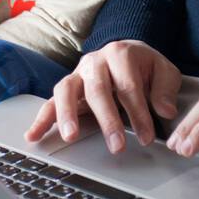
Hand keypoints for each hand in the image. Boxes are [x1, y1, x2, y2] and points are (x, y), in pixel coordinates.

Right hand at [24, 41, 181, 153]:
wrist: (126, 53)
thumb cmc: (145, 67)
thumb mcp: (164, 71)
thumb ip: (166, 89)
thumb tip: (165, 111)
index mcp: (120, 53)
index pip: (128, 86)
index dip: (138, 113)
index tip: (147, 137)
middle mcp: (94, 61)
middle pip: (97, 89)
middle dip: (107, 119)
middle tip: (117, 145)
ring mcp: (77, 74)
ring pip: (66, 90)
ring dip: (67, 114)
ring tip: (70, 137)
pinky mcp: (66, 88)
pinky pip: (49, 101)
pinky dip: (41, 118)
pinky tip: (33, 135)